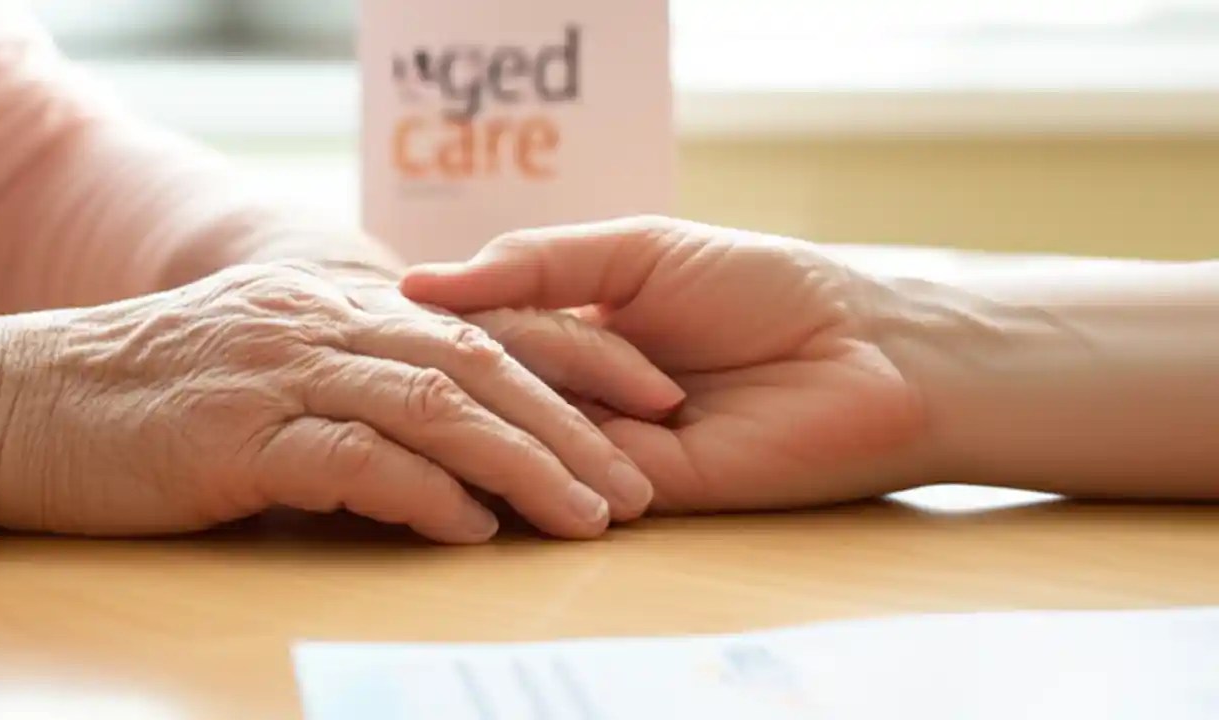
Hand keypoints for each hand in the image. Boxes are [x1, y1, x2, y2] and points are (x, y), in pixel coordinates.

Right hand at [0, 261, 681, 541]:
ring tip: (585, 515)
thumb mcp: (279, 349)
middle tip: (640, 483)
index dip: (584, 356)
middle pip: (483, 362)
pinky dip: (421, 492)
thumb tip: (460, 427)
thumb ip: (365, 365)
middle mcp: (328, 319)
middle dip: (574, 423)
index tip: (654, 400)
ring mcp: (284, 371)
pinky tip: (470, 528)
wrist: (34, 398)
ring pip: (435, 405)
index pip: (495, 319)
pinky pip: (351, 457)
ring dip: (522, 463)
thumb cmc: (164, 387)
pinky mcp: (239, 434)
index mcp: (349, 296)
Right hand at [403, 217, 931, 511]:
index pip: (489, 328)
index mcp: (579, 326)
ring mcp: (612, 443)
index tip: (396, 312)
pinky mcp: (644, 493)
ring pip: (526, 434)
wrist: (866, 350)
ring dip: (510, 412)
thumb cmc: (766, 287)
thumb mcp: (638, 251)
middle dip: (481, 365)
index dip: (453, 318)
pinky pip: (574, 479)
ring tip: (488, 396)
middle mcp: (586, 389)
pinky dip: (553, 456)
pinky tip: (533, 437)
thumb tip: (420, 281)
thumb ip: (540, 263)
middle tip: (437, 355)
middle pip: (498, 384)